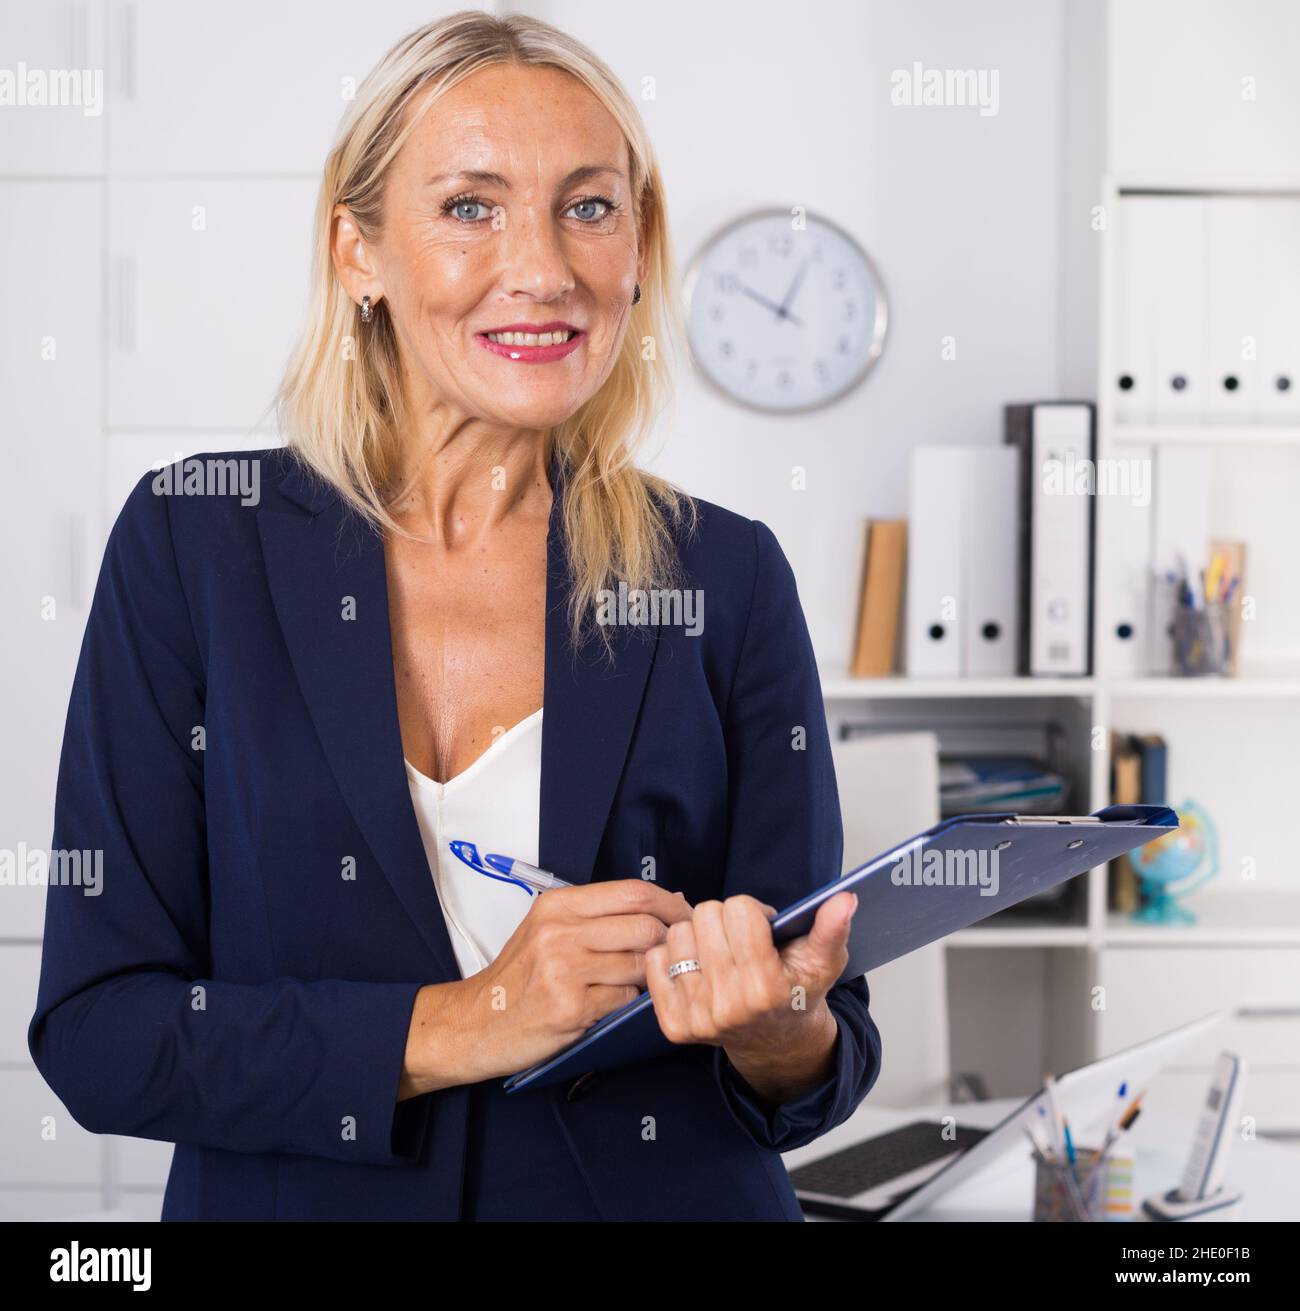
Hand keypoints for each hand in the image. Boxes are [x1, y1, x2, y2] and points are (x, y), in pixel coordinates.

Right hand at [439, 879, 694, 1084]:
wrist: (475, 1022)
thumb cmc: (519, 978)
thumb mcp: (548, 929)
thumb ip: (600, 916)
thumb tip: (667, 903)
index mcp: (558, 905)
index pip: (634, 892)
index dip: (671, 904)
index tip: (687, 917)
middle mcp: (560, 931)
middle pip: (644, 926)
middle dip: (669, 942)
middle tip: (675, 954)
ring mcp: (564, 969)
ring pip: (640, 964)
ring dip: (649, 977)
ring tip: (637, 982)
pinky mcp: (571, 1007)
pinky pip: (625, 999)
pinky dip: (628, 1002)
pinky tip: (612, 1004)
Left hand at [645, 890, 857, 1105]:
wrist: (775, 1042)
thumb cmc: (797, 992)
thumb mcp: (823, 961)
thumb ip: (832, 928)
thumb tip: (844, 899)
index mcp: (766, 988)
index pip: (739, 910)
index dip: (752, 911)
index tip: (761, 927)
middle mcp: (729, 1006)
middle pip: (705, 916)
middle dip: (724, 919)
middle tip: (739, 938)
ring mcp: (698, 1018)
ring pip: (678, 934)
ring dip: (697, 936)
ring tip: (718, 953)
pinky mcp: (674, 1026)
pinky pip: (654, 961)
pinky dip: (673, 958)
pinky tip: (698, 968)